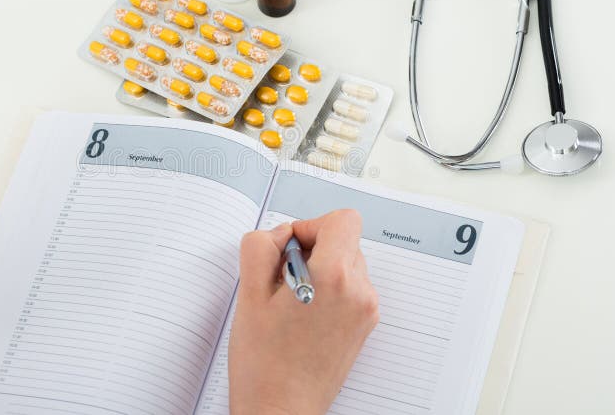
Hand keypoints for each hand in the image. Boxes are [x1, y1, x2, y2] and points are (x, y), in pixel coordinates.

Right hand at [229, 209, 378, 414]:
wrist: (281, 411)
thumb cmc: (264, 363)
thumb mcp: (249, 293)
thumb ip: (261, 247)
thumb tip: (281, 235)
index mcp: (334, 277)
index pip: (342, 220)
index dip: (311, 226)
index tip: (291, 248)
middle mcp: (359, 292)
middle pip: (342, 241)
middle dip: (311, 250)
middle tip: (282, 281)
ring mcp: (365, 311)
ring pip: (345, 264)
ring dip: (319, 271)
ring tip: (292, 304)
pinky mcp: (364, 326)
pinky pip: (349, 288)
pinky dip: (328, 291)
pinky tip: (303, 317)